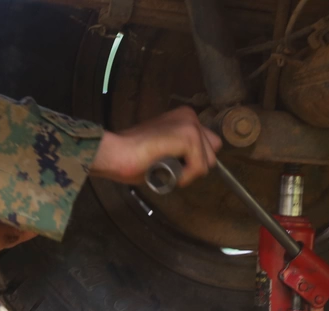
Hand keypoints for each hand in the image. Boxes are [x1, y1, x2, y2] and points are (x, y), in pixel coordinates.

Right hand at [90, 106, 221, 186]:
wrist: (115, 153)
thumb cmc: (132, 156)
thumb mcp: (164, 150)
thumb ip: (181, 150)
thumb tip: (197, 165)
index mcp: (184, 117)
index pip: (207, 145)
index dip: (192, 161)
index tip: (171, 164)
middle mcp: (190, 116)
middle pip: (212, 153)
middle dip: (194, 166)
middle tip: (169, 167)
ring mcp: (191, 125)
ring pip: (208, 162)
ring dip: (188, 173)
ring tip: (165, 169)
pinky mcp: (189, 137)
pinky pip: (199, 168)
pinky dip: (185, 177)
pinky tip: (167, 172)